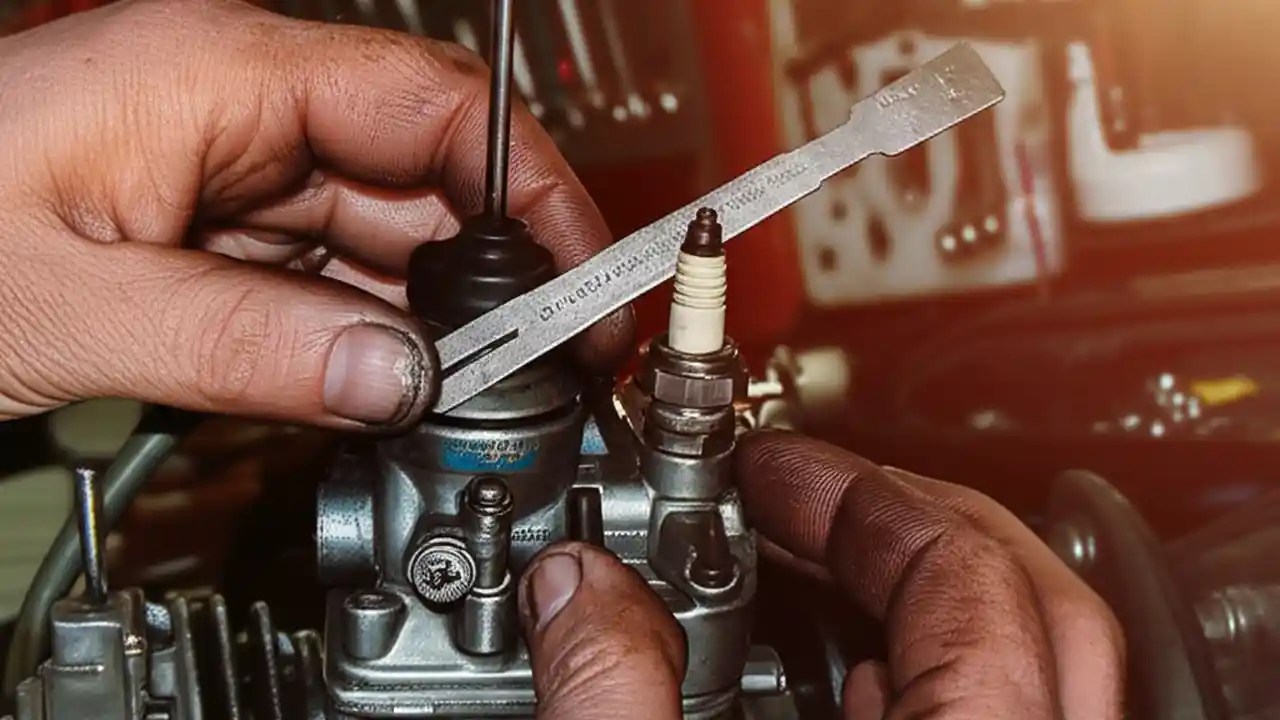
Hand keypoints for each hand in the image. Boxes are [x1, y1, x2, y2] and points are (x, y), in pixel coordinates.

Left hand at [0, 0, 630, 427]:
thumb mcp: (72, 304)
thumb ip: (251, 343)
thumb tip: (399, 376)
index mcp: (219, 71)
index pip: (433, 106)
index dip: (527, 188)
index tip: (582, 275)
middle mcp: (239, 109)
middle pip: (422, 179)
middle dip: (492, 275)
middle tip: (544, 366)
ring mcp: (227, 173)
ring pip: (379, 237)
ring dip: (433, 318)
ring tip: (479, 392)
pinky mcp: (211, 234)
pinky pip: (323, 278)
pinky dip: (368, 335)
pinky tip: (397, 383)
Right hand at [519, 432, 1124, 718]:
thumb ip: (612, 695)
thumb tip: (577, 595)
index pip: (957, 565)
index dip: (853, 489)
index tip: (769, 468)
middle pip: (1022, 588)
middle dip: (900, 509)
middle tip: (798, 489)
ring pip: (1026, 653)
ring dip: (917, 586)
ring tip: (813, 561)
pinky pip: (998, 718)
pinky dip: (926, 668)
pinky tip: (846, 677)